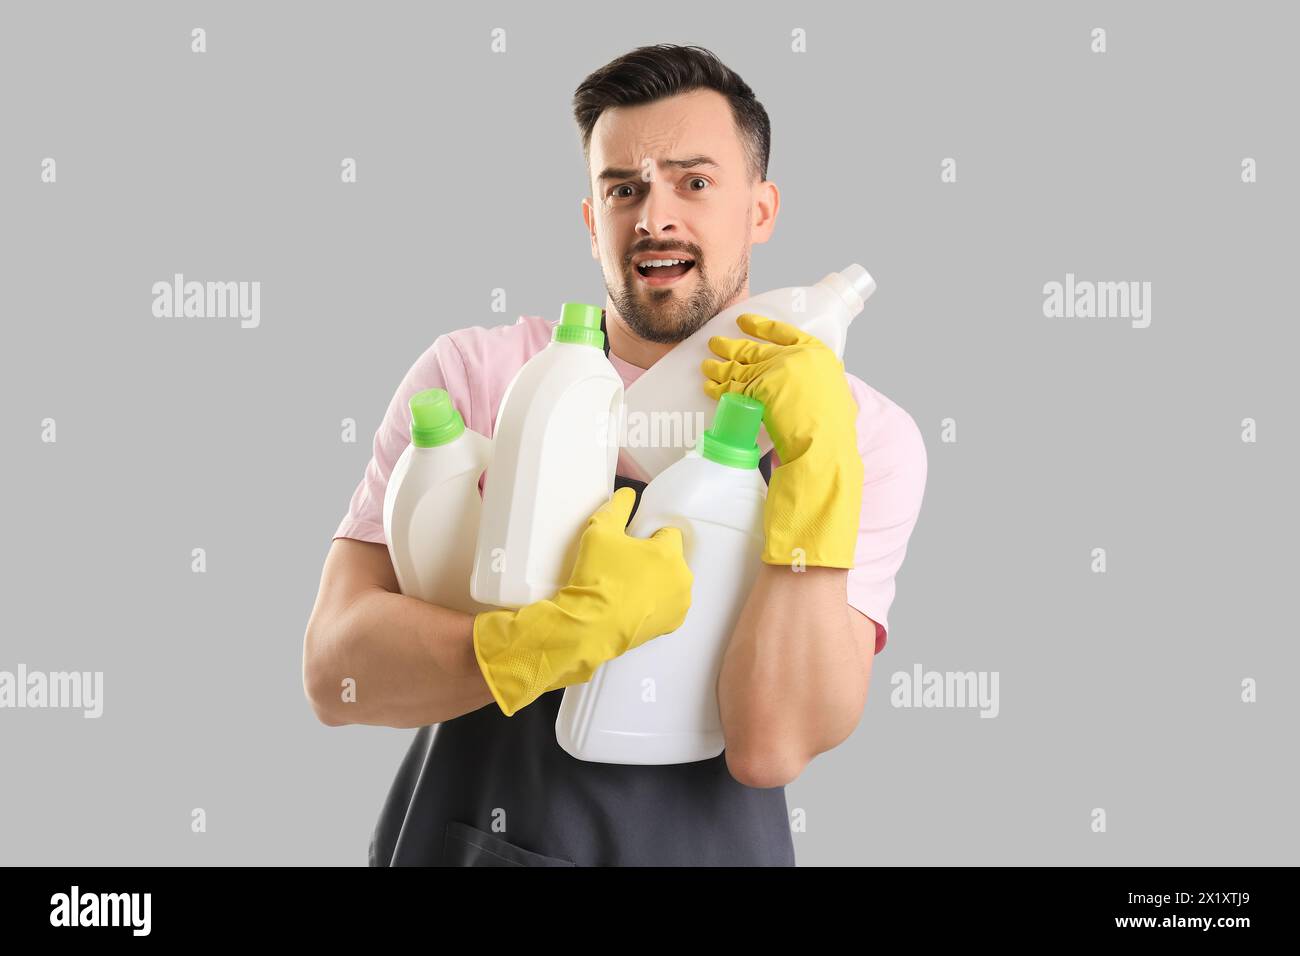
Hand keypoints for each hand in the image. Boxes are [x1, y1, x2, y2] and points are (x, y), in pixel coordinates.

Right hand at [472, 486, 692, 716]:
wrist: (590, 626)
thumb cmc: (597, 578)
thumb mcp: (600, 532)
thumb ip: (617, 507)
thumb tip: (628, 494)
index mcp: (670, 553)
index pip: (668, 533)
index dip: (649, 536)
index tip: (631, 545)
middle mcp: (682, 578)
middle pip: (671, 558)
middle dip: (653, 559)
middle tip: (625, 567)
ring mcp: (679, 604)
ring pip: (670, 582)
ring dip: (656, 581)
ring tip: (627, 588)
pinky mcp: (671, 625)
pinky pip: (667, 605)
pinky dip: (655, 603)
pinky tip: (633, 605)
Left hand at [701, 312, 863, 568]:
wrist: (828, 447)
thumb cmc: (835, 432)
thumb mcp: (835, 399)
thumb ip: (817, 388)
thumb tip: (805, 393)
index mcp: (819, 355)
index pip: (786, 331)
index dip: (763, 326)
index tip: (745, 321)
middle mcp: (797, 357)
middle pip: (756, 348)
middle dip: (732, 346)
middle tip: (714, 343)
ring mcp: (777, 370)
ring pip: (740, 365)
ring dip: (720, 366)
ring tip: (705, 366)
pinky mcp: (759, 389)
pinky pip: (733, 386)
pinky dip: (719, 388)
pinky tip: (709, 388)